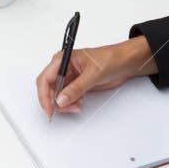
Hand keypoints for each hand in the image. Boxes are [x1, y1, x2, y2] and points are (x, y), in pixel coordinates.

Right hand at [36, 36, 156, 117]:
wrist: (124, 63)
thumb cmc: (110, 59)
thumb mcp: (92, 73)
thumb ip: (76, 88)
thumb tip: (61, 99)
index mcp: (62, 60)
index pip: (45, 79)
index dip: (44, 95)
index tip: (49, 108)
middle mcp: (63, 68)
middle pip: (48, 89)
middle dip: (55, 101)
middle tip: (66, 109)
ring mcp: (70, 78)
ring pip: (58, 96)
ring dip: (65, 104)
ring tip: (77, 106)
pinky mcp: (77, 85)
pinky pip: (67, 98)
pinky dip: (71, 104)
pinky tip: (80, 103)